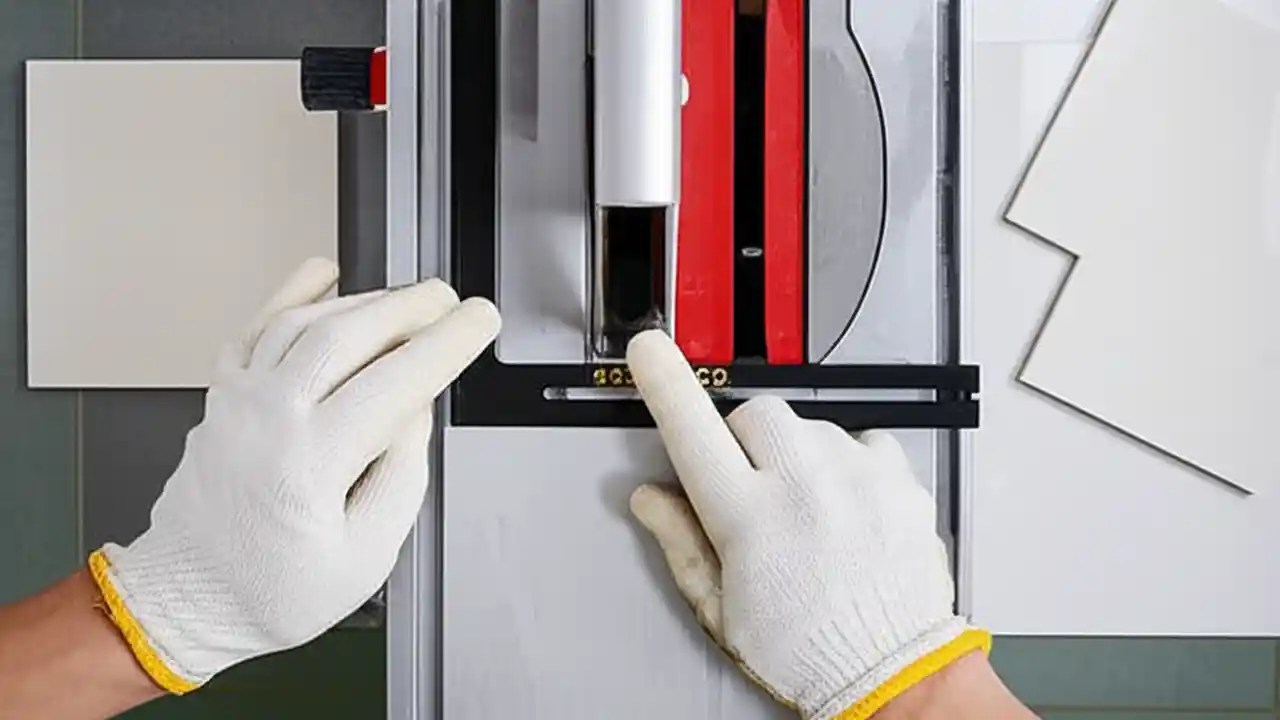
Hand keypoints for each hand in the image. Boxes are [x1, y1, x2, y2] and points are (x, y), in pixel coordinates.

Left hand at [87, 258, 499, 692]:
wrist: (187, 596)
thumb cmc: (272, 588)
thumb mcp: (365, 557)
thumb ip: (401, 477)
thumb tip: (416, 412)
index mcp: (312, 464)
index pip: (396, 381)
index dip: (447, 343)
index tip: (478, 322)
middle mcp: (270, 420)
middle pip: (349, 334)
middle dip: (411, 307)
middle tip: (450, 302)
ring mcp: (239, 401)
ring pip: (305, 321)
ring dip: (364, 301)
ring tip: (407, 300)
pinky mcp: (222, 396)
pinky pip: (256, 327)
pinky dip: (292, 294)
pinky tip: (323, 276)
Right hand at [625, 331, 990, 719]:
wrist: (895, 673)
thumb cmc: (809, 652)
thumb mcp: (721, 610)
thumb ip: (682, 543)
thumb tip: (651, 499)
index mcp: (748, 518)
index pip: (692, 431)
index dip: (665, 384)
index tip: (650, 351)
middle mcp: (804, 485)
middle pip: (756, 415)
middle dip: (745, 441)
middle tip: (754, 490)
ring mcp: (857, 476)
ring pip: (810, 426)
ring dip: (799, 454)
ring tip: (810, 515)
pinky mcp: (898, 478)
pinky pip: (862, 442)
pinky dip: (848, 466)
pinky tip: (846, 509)